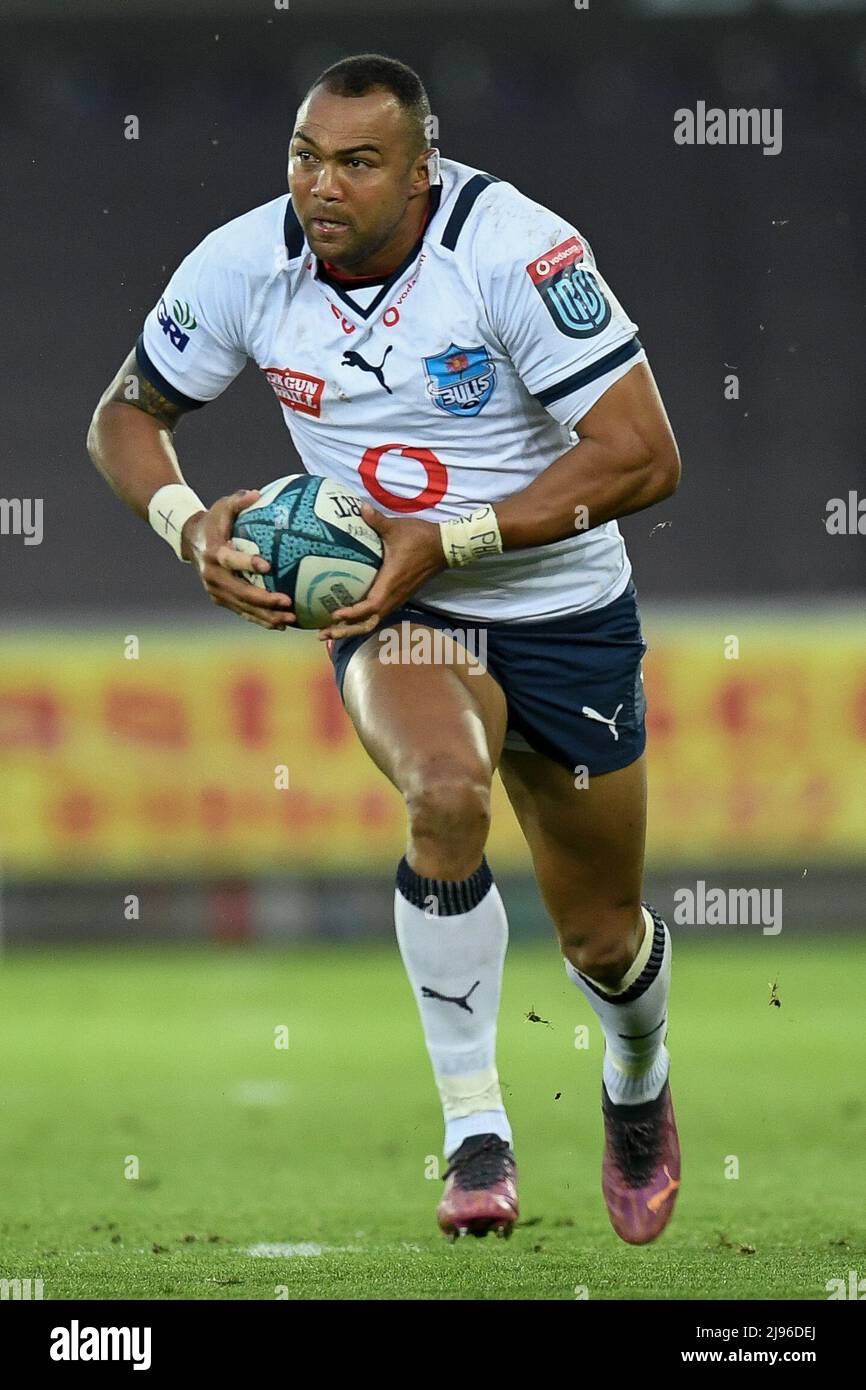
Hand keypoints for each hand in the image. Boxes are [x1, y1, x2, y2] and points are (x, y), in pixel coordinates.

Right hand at [182, 489, 295, 629]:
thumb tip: (257, 494)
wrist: (191, 540)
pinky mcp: (220, 599)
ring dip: (266, 615)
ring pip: (243, 607)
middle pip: (240, 591)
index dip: (247, 563)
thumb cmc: (214, 520)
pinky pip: (242, 611)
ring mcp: (215, 590)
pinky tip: (280, 624)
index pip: (231, 560)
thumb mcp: (223, 506)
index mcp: (214, 553)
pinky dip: (260, 619)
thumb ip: (238, 500)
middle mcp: (213, 575)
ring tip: (290, 619)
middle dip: (263, 599)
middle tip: (287, 601)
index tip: (268, 565)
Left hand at [317, 503, 445, 638]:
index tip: (334, 615)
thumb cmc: (421, 538)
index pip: (370, 607)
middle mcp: (393, 597)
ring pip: (373, 622)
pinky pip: (378, 614)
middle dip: (346, 631)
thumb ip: (376, 520)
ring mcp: (397, 598)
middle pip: (368, 624)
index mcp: (390, 584)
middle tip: (323, 634)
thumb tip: (360, 507)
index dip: (352, 614)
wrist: (445, 547)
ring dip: (352, 628)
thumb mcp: (396, 528)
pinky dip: (362, 620)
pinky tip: (348, 616)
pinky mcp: (399, 596)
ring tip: (330, 630)